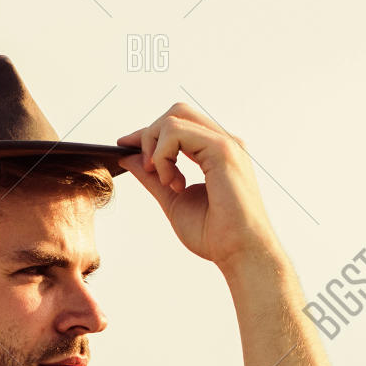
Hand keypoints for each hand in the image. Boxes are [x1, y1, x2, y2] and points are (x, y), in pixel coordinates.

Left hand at [115, 101, 285, 273]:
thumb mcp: (172, 200)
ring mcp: (224, 143)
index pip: (178, 125)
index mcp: (215, 152)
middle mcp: (222, 142)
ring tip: (166, 181)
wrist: (239, 252)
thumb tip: (128, 158)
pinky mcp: (222, 149)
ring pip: (174, 118)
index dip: (149, 134)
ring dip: (156, 149)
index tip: (125, 148)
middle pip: (176, 112)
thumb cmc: (214, 234)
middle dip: (150, 136)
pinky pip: (177, 132)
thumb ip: (152, 177)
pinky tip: (173, 183)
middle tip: (148, 169)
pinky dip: (164, 156)